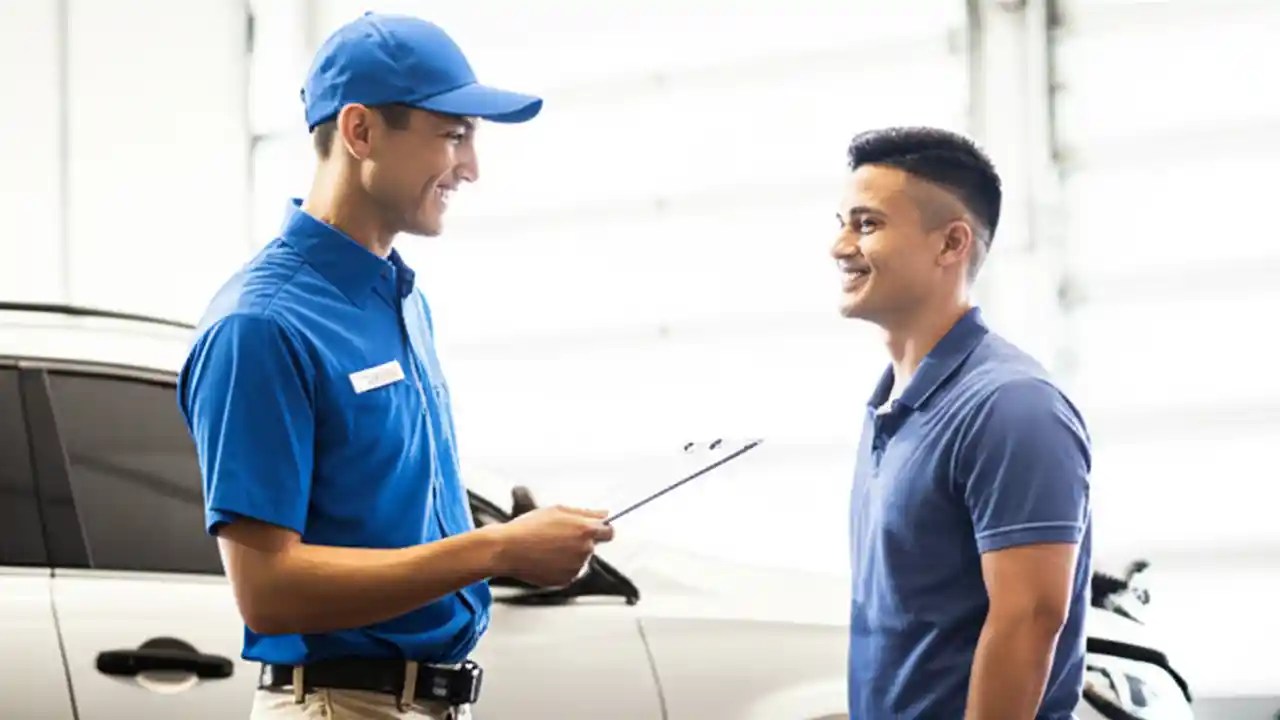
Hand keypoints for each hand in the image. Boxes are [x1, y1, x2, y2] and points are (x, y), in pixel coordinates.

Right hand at [492, 505, 614, 586]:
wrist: (507, 549)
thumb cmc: (528, 527)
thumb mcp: (558, 510)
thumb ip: (585, 513)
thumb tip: (605, 514)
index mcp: (585, 530)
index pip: (609, 532)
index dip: (601, 530)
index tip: (593, 530)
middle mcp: (584, 550)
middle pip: (592, 546)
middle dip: (580, 541)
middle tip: (557, 537)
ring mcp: (576, 567)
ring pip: (580, 560)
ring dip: (570, 555)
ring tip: (547, 548)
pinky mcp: (566, 581)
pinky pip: (570, 572)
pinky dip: (561, 567)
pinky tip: (545, 559)